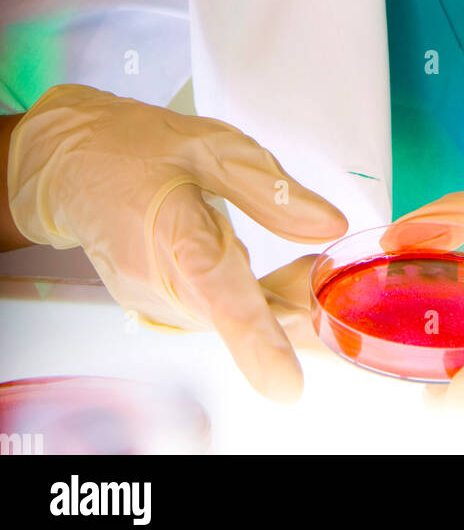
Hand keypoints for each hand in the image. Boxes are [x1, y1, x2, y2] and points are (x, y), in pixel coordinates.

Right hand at [7, 84, 348, 401]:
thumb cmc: (137, 149)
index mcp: (175, 231)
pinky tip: (235, 258)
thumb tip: (328, 224)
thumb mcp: (211, 146)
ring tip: (262, 249)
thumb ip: (270, 191)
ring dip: (265, 295)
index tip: (285, 383)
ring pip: (229, 316)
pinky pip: (213, 311)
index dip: (254, 337)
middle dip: (288, 298)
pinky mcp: (155, 309)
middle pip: (238, 313)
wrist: (68, 165)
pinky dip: (238, 294)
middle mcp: (159, 281)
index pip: (219, 291)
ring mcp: (153, 302)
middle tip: (311, 267)